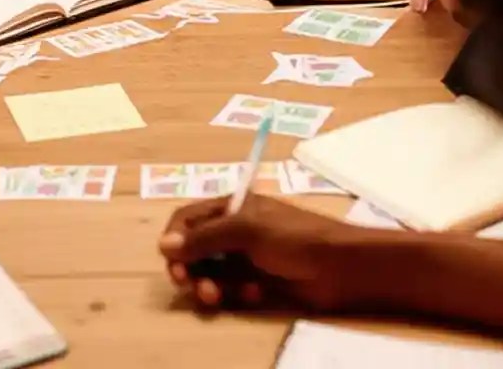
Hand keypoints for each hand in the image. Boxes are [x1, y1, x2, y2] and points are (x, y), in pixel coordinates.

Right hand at [158, 194, 359, 311]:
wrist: (339, 266)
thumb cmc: (293, 237)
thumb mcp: (245, 230)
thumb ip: (203, 238)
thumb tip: (163, 245)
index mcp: (229, 207)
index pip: (186, 220)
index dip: (175, 239)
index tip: (174, 261)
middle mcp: (232, 230)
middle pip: (192, 250)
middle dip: (189, 269)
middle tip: (192, 285)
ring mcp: (244, 257)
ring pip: (209, 274)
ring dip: (208, 285)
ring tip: (218, 296)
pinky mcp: (255, 281)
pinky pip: (230, 289)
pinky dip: (234, 293)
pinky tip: (252, 293)